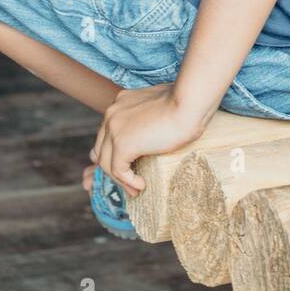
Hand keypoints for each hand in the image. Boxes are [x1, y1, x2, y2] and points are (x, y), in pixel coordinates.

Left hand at [89, 84, 207, 195]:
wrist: (188, 103)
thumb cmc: (184, 103)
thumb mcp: (159, 105)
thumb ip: (148, 116)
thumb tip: (152, 134)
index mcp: (120, 102)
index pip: (106, 134)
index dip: (115, 153)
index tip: (129, 166)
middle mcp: (112, 114)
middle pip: (101, 149)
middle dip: (113, 168)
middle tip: (130, 181)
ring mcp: (114, 129)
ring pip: (105, 163)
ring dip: (120, 180)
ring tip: (136, 188)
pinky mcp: (122, 144)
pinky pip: (118, 170)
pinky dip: (128, 181)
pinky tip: (141, 184)